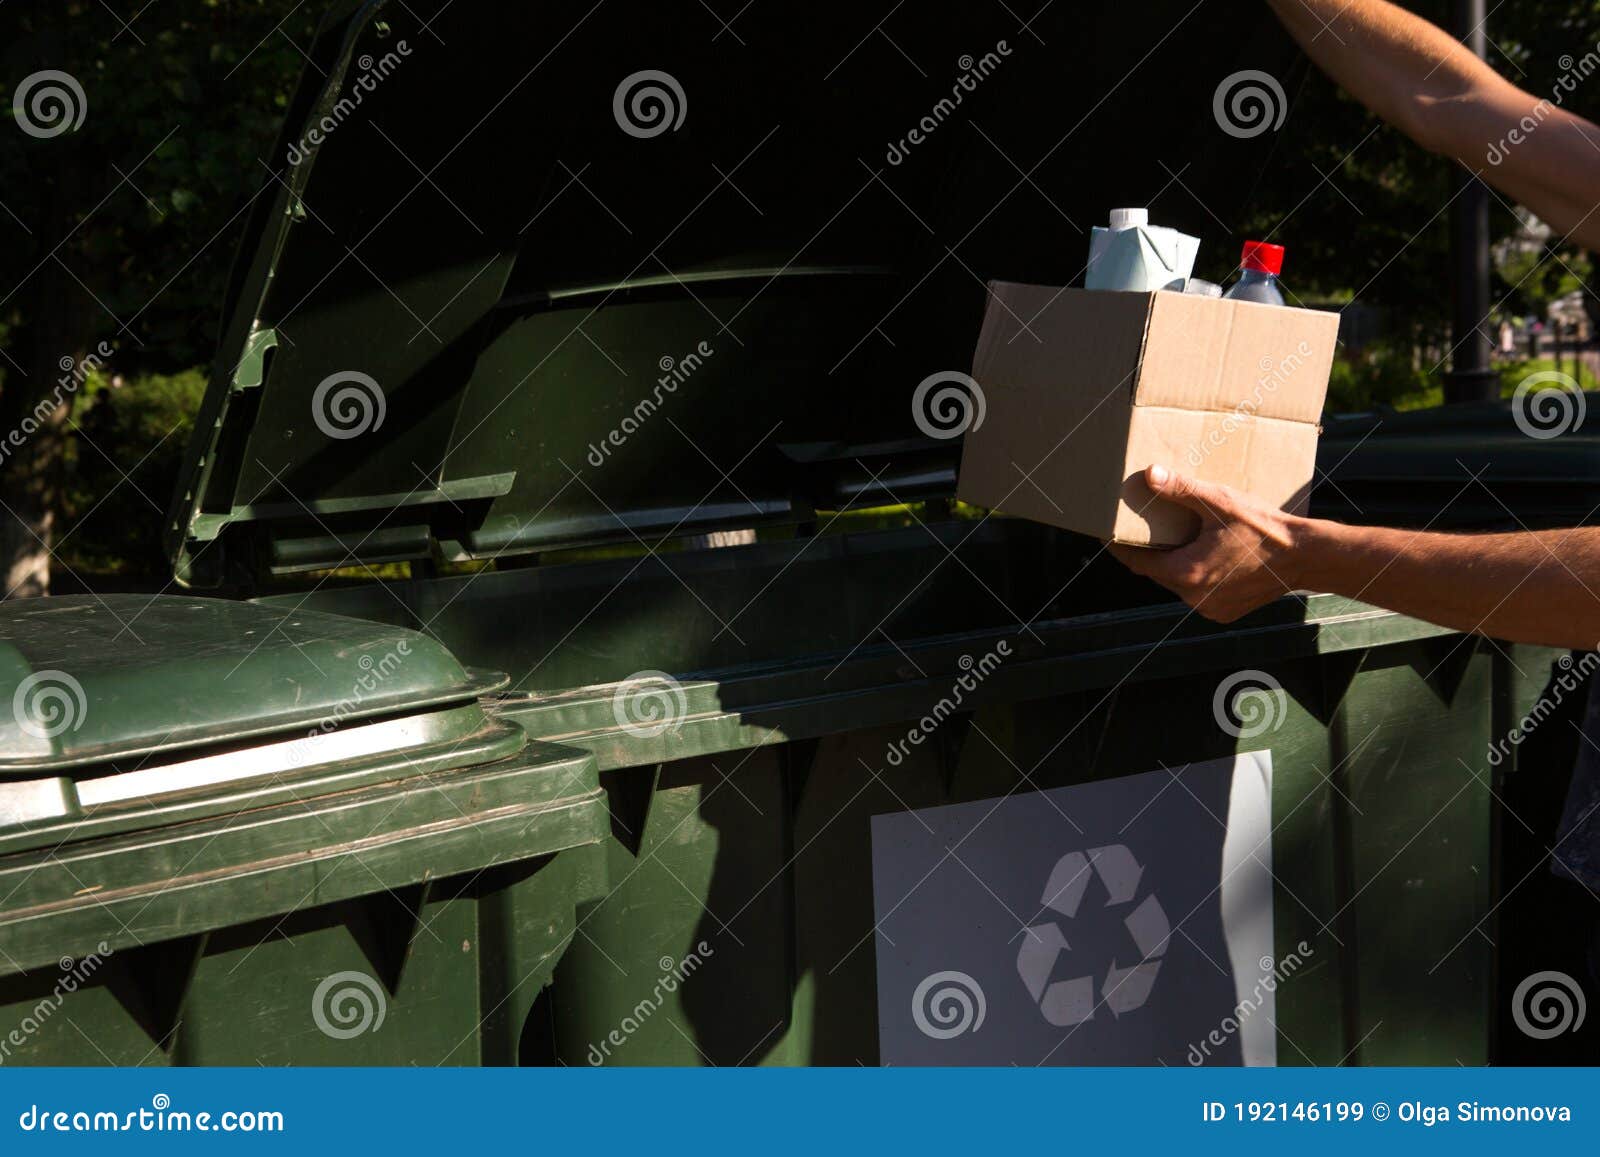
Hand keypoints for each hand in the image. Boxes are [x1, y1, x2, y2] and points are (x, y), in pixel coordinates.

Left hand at [1109, 465, 1307, 622]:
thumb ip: (1182, 489)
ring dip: (1177, 565)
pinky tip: (1207, 557)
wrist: (1306, 557)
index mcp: (1187, 574)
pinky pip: (1200, 595)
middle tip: (1148, 530)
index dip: (1122, 549)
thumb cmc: (1263, 528)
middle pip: (1159, 573)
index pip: (1138, 563)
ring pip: (1179, 585)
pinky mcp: (1225, 613)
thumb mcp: (1220, 503)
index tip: (1111, 535)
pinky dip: (1198, 578)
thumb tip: (1150, 474)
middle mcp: (1194, 598)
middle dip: (1152, 553)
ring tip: (1180, 540)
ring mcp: (1210, 609)